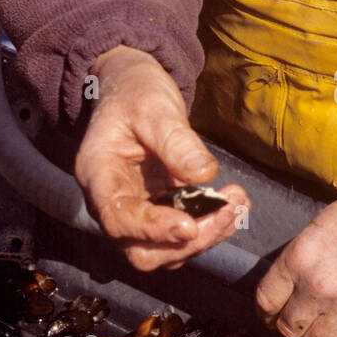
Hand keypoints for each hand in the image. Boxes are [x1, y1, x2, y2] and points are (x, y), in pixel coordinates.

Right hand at [74, 45, 249, 271]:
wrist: (133, 86)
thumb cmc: (135, 91)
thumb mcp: (153, 106)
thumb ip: (175, 140)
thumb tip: (205, 174)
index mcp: (98, 174)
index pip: (116, 218)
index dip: (151, 229)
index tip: (189, 225)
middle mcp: (113, 201)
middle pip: (141, 250)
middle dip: (187, 241)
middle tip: (227, 211)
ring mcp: (137, 210)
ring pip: (166, 251)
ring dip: (206, 236)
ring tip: (238, 203)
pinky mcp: (160, 211)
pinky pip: (183, 235)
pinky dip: (212, 227)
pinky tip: (236, 204)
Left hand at [255, 170, 336, 336]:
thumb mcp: (321, 226)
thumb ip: (301, 259)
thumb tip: (288, 286)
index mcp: (299, 257)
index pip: (266, 299)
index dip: (267, 310)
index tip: (272, 313)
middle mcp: (317, 287)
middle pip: (288, 327)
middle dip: (292, 325)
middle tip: (302, 320)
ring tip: (327, 327)